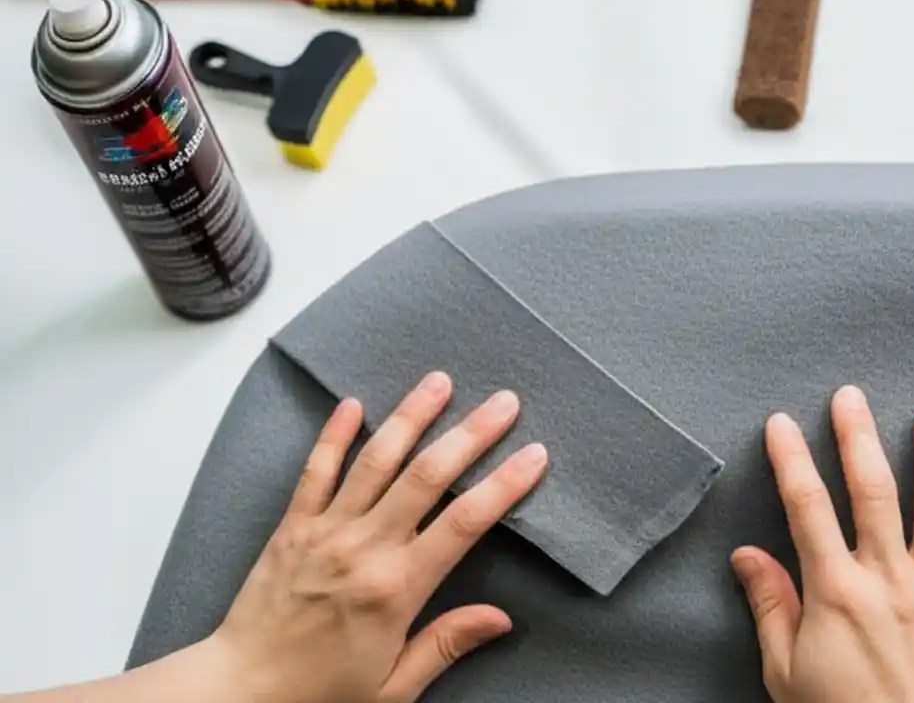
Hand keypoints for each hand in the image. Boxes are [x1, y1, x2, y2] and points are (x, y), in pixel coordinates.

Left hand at [207, 372, 546, 702]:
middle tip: (504, 402)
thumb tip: (500, 618)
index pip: (465, 523)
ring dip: (412, 417)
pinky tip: (353, 404)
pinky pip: (316, 471)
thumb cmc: (318, 694)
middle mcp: (364, 548)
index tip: (535, 455)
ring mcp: (326, 530)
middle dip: (471, 434)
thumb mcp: (393, 687)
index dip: (505, 484)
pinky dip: (334, 435)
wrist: (238, 690)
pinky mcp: (293, 527)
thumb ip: (446, 644)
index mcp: (396, 588)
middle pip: (429, 476)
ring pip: (377, 461)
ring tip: (439, 381)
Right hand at [732, 386, 913, 702]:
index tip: (781, 425)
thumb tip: (747, 557)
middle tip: (850, 397)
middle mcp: (887, 580)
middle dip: (857, 439)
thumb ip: (771, 607)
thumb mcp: (786, 672)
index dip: (791, 461)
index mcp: (835, 591)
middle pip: (872, 493)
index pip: (806, 508)